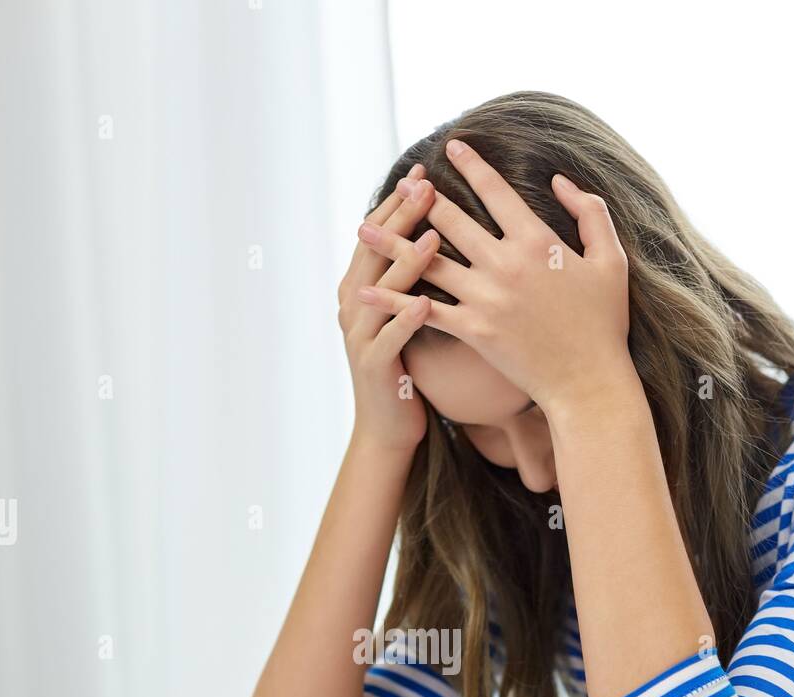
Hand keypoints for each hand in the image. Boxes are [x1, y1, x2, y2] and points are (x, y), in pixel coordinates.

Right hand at [336, 167, 439, 453]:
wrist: (387, 428)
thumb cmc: (406, 369)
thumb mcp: (406, 316)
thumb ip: (412, 279)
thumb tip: (439, 234)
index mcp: (362, 290)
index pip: (379, 236)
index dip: (399, 204)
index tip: (426, 173)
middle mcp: (354, 307)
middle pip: (376, 252)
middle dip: (401, 218)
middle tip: (427, 186)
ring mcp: (360, 336)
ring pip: (382, 291)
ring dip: (407, 262)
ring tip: (434, 235)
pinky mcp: (374, 366)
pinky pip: (391, 338)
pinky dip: (407, 318)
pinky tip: (428, 301)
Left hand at [360, 144, 633, 416]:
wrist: (589, 381)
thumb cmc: (604, 324)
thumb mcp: (610, 259)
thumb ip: (589, 212)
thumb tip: (559, 180)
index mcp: (535, 240)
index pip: (495, 191)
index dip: (471, 165)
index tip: (452, 147)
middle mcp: (504, 263)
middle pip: (451, 220)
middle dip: (421, 199)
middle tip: (399, 182)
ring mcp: (485, 298)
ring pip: (429, 261)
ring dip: (392, 244)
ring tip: (364, 230)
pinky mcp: (473, 331)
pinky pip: (425, 312)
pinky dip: (393, 303)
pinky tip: (366, 293)